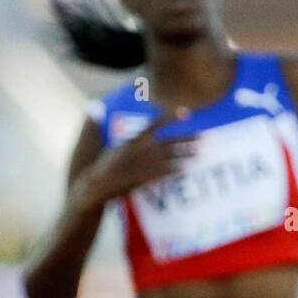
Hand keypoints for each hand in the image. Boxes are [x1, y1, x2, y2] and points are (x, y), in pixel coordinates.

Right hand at [78, 108, 198, 207]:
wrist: (95, 184)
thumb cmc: (104, 165)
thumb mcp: (116, 147)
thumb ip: (130, 138)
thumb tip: (139, 129)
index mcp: (133, 139)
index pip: (155, 124)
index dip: (171, 117)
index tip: (186, 112)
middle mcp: (139, 149)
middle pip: (168, 141)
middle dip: (186, 138)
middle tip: (203, 136)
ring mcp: (142, 164)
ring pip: (169, 157)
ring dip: (185, 154)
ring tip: (199, 151)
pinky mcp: (143, 178)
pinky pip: (163, 173)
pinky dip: (175, 170)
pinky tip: (185, 169)